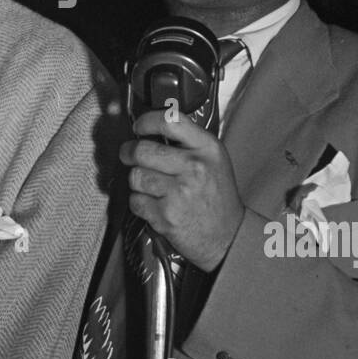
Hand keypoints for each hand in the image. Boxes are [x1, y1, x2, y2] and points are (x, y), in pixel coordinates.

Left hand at [120, 111, 243, 271]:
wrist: (228, 237)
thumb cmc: (217, 197)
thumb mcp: (213, 160)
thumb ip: (187, 142)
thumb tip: (150, 129)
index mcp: (207, 149)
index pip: (170, 121)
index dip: (147, 121)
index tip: (138, 127)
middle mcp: (194, 167)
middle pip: (142, 150)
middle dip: (129, 152)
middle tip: (129, 155)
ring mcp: (179, 192)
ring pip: (135, 176)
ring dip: (136, 181)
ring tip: (149, 186)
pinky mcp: (166, 216)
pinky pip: (136, 201)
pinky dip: (139, 203)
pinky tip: (154, 205)